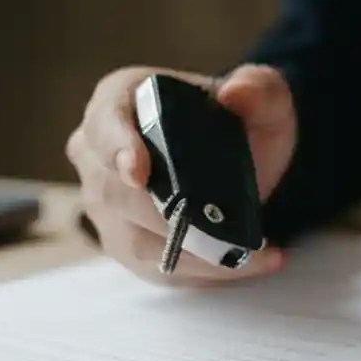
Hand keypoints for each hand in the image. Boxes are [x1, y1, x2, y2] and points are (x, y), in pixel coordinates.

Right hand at [66, 64, 297, 284]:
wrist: (241, 159)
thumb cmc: (240, 122)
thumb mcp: (263, 97)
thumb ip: (260, 88)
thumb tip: (235, 93)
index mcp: (119, 101)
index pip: (104, 125)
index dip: (118, 149)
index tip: (138, 174)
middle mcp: (97, 154)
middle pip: (117, 195)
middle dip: (171, 219)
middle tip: (226, 233)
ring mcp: (105, 204)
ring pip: (135, 241)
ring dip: (195, 254)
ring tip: (252, 253)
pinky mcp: (124, 242)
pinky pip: (155, 267)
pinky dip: (201, 271)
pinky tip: (245, 264)